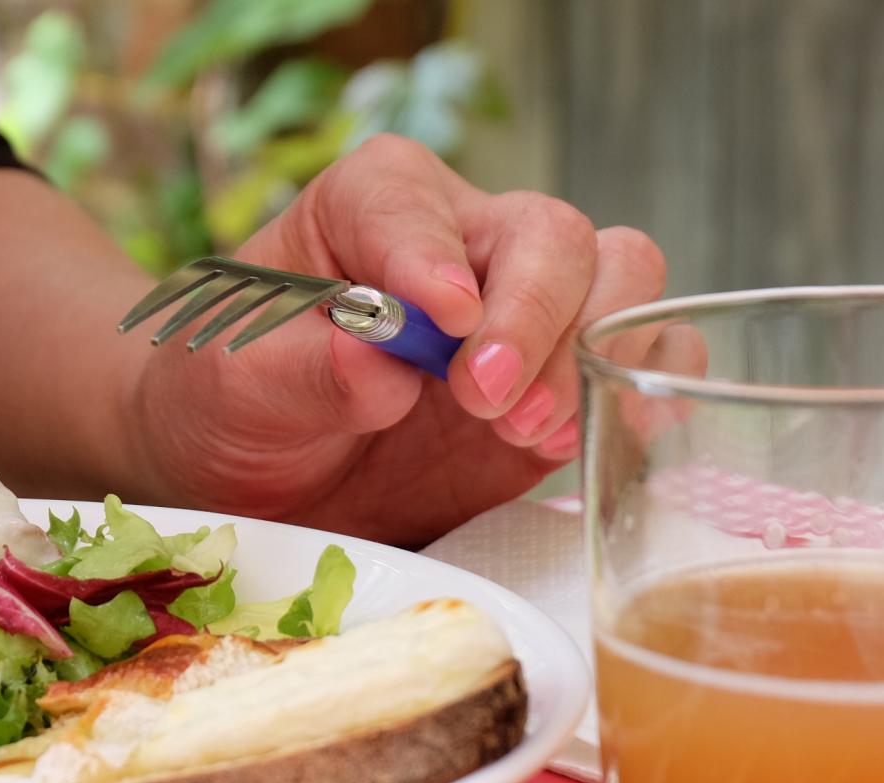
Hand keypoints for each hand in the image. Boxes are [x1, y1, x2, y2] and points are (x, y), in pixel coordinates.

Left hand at [132, 134, 669, 546]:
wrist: (256, 475)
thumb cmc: (234, 401)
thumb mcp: (236, 385)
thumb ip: (305, 370)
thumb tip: (379, 362)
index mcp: (374, 204)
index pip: (415, 206)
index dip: (435, 259)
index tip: (439, 321)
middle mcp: (467, 239)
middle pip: (551, 236)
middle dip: (532, 319)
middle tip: (483, 402)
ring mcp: (526, 308)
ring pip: (620, 280)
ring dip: (589, 357)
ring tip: (527, 433)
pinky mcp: (563, 380)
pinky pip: (649, 355)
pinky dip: (645, 391)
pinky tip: (598, 437)